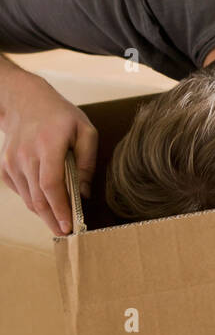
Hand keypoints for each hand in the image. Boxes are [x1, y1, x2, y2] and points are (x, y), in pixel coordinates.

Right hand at [0, 71, 97, 233]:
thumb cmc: (59, 116)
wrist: (25, 101)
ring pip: (28, 198)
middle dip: (53, 220)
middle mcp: (26, 154)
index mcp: (48, 144)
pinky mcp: (5, 166)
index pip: (51, 184)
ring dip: (44, 213)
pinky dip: (32, 200)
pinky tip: (45, 200)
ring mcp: (12, 161)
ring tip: (59, 220)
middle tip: (66, 233)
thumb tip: (84, 193)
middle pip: (38, 197)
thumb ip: (87, 162)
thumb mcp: (85, 131)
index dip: (60, 208)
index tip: (69, 226)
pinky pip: (20, 191)